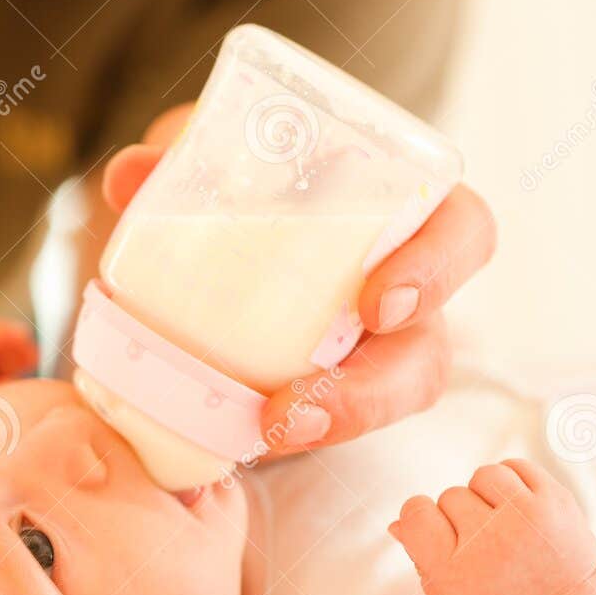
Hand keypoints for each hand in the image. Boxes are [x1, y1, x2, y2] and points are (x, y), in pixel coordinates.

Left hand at [103, 106, 495, 452]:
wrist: (214, 226)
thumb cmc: (247, 175)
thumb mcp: (219, 153)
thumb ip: (178, 155)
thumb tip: (130, 177)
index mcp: (405, 210)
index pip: (464, 232)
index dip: (437, 271)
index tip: (375, 305)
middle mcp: (405, 289)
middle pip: (431, 350)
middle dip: (375, 390)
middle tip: (300, 405)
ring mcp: (371, 352)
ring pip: (384, 405)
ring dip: (330, 427)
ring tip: (266, 437)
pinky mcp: (327, 393)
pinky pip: (324, 425)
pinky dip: (282, 432)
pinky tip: (235, 441)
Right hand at [389, 457, 595, 594]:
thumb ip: (420, 561)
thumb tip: (398, 522)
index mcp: (454, 574)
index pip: (415, 513)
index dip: (423, 518)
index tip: (441, 532)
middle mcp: (487, 544)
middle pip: (449, 496)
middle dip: (462, 515)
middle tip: (485, 544)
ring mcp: (523, 519)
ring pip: (481, 476)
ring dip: (488, 495)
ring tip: (503, 522)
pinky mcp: (553, 501)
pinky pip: (514, 466)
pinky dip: (514, 483)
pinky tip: (521, 510)